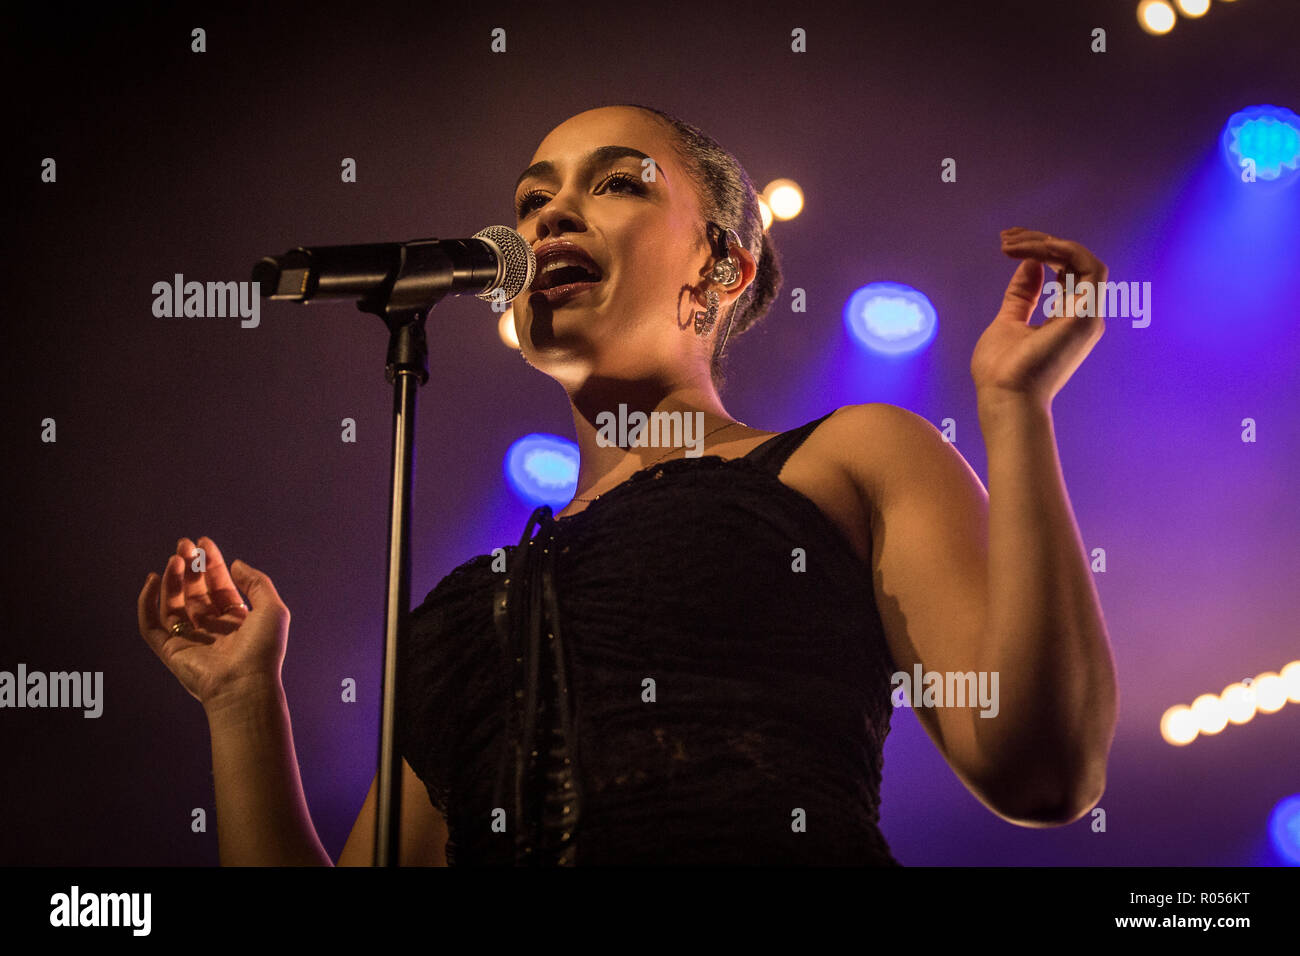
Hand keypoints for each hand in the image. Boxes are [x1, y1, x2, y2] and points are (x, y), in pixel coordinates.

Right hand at [137, 536, 289, 708]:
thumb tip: (235, 564)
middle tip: (184, 545)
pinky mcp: (169, 651)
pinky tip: (153, 580)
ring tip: (174, 559)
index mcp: (235, 620)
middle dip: (189, 567)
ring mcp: (189, 639)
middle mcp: (211, 628)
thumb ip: (257, 583)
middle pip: (195, 591)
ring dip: (171, 580)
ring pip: (173, 603)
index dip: (210, 563)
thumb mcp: (272, 609)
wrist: (244, 685)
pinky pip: (151, 625)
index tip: (203, 542)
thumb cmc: (263, 651)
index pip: (218, 585)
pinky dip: (147, 602)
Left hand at [971, 228, 1107, 407]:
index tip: (1007, 246)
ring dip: (1048, 244)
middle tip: (1007, 237)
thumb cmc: (1002, 371)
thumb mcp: (1008, 322)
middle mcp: (1084, 315)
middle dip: (1041, 243)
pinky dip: (1064, 251)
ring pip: (1082, 260)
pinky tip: (1034, 249)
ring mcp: (1089, 315)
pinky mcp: (1087, 314)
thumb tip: (1030, 264)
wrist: (1005, 398)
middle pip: (1074, 263)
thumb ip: (1023, 295)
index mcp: (1067, 319)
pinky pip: (1088, 267)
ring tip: (1012, 243)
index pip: (1065, 272)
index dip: (1040, 253)